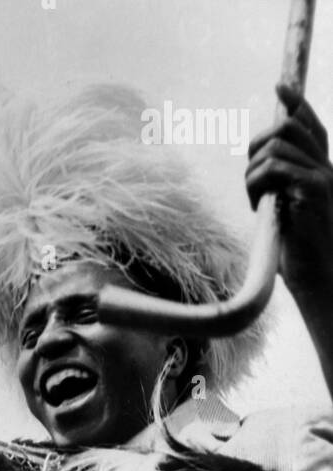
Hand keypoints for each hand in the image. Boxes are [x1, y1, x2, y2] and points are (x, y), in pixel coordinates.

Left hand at [246, 84, 332, 300]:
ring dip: (253, 172)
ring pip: (276, 147)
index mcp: (322, 170)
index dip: (296, 103)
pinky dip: (255, 184)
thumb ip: (280, 187)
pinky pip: (273, 168)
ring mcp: (322, 176)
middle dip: (258, 145)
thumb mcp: (286, 213)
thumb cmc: (298, 254)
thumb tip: (259, 170)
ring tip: (255, 201)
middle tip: (250, 178)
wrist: (318, 278)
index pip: (311, 126)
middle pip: (288, 128)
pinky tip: (258, 206)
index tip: (279, 86)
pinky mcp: (313, 189)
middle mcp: (326, 167)